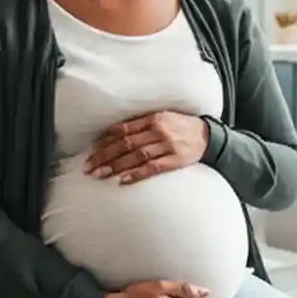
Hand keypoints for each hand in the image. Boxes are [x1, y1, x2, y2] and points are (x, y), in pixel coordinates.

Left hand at [86, 112, 208, 184]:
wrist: (208, 135)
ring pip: (135, 156)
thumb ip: (142, 124)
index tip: (91, 150)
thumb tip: (115, 133)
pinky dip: (137, 174)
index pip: (123, 130)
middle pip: (125, 144)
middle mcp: (158, 131)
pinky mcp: (175, 160)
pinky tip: (123, 180)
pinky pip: (152, 168)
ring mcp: (167, 146)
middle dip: (104, 155)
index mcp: (153, 119)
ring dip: (115, 166)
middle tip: (89, 166)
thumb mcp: (163, 117)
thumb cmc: (181, 126)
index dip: (105, 140)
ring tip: (100, 174)